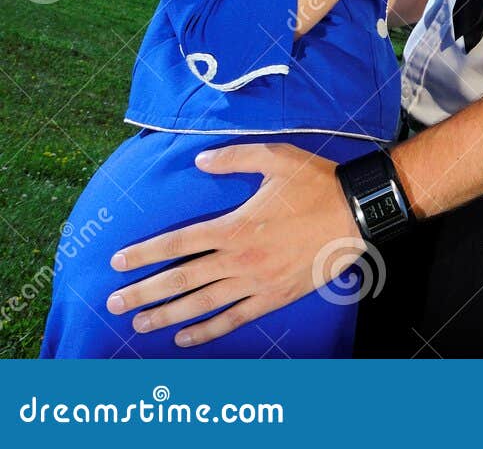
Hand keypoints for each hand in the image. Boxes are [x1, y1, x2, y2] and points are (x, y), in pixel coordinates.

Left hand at [105, 144, 362, 348]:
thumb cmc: (317, 182)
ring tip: (139, 324)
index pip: (178, 243)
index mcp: (235, 226)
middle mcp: (240, 258)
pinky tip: (185, 337)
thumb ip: (234, 158)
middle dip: (144, 292)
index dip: (145, 254)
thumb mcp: (276, 158)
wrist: (357, 212)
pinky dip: (208, 330)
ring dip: (167, 315)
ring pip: (203, 303)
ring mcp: (257, 281)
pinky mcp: (275, 296)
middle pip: (182, 279)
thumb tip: (199, 160)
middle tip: (114, 304)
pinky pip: (235, 318)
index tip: (117, 263)